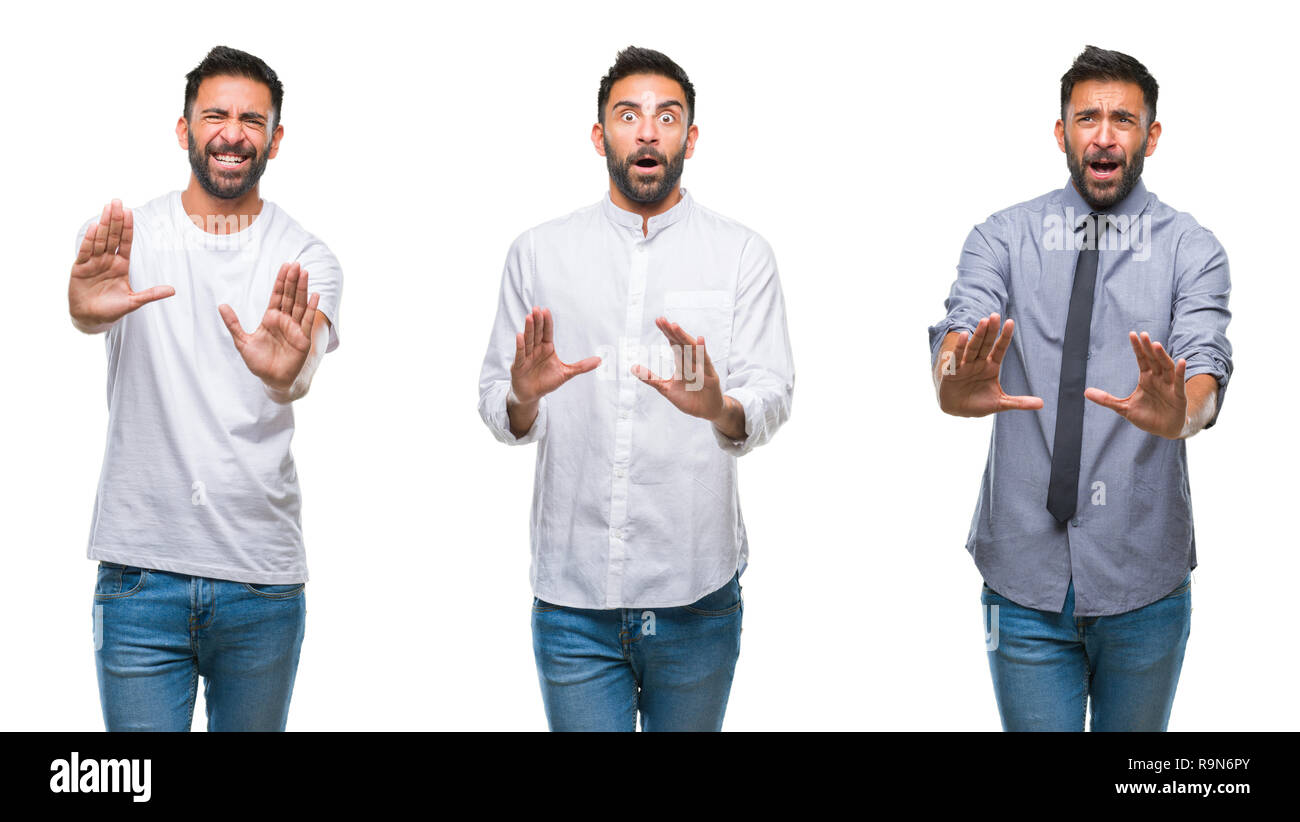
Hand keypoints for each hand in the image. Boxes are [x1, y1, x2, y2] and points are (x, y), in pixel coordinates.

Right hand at [69, 199, 174, 331]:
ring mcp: (94, 262)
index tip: (131, 212)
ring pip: (100, 240)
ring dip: (104, 224)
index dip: (128, 228)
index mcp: (121, 265)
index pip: (126, 243)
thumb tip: (173, 290)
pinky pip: (86, 251)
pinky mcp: (80, 268)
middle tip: (117, 201)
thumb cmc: (112, 309)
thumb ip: (151, 294)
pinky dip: (90, 240)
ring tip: (107, 208)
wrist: (91, 318)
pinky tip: (94, 227)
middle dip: (116, 219)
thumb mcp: (134, 302)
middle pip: (113, 236)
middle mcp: (108, 260)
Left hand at [218, 262, 319, 391]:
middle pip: (289, 296)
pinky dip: (311, 309)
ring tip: (305, 273)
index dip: (281, 281)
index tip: (285, 266)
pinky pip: (307, 321)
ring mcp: (295, 329)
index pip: (277, 295)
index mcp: (271, 318)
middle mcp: (285, 321)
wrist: (272, 380)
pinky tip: (315, 296)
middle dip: (292, 280)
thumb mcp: (242, 341)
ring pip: (299, 305)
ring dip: (302, 289)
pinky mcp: (303, 339)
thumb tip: (221, 305)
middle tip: (296, 264)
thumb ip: (233, 323)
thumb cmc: (258, 362)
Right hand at [510, 306, 600, 404]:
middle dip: (537, 321)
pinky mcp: (518, 366)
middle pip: (537, 333)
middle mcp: (536, 350)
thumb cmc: (547, 382)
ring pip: (528, 341)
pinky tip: (519, 336)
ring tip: (529, 317)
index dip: (547, 322)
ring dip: (528, 329)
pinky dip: (520, 346)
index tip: (546, 310)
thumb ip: (582, 366)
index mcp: (547, 348)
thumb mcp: (566, 373)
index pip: (547, 332)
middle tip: (536, 309)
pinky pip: (520, 355)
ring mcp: (526, 357)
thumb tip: (600, 360)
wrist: (532, 395)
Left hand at [631, 317, 725, 421]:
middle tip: (663, 320)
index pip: (674, 343)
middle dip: (672, 332)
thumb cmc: (688, 399)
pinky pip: (706, 362)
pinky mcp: (710, 376)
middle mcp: (692, 362)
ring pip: (692, 349)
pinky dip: (702, 351)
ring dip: (684, 338)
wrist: (706, 412)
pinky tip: (699, 340)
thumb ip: (651, 378)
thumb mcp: (666, 389)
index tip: (658, 321)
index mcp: (682, 363)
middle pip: (682, 343)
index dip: (667, 332)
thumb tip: (633, 367)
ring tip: (675, 327)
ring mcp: (702, 367)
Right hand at [937, 313, 1042, 416]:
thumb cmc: (978, 403)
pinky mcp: (952, 372)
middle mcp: (979, 363)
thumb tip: (1041, 404)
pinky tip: (964, 335)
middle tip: (995, 316)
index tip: (1010, 322)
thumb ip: (1019, 402)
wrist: (956, 410)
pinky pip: (957, 358)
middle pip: (986, 344)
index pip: (1000, 349)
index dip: (1005, 337)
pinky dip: (960, 347)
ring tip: (984, 322)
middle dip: (991, 331)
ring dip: (978, 335)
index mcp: (991, 367)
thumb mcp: (1000, 403)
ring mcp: (966, 366)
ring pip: (973, 348)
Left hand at [1085, 331, 1187, 438]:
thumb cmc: (1147, 417)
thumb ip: (1106, 399)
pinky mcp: (1178, 396)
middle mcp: (1159, 379)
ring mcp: (1169, 386)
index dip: (1138, 348)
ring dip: (1162, 356)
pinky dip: (1180, 372)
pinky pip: (1179, 383)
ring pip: (1167, 368)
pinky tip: (1181, 361)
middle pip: (1154, 360)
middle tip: (1143, 334)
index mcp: (1146, 379)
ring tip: (1155, 345)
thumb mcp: (1123, 408)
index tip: (1132, 334)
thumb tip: (1085, 392)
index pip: (1142, 359)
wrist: (1164, 431)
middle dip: (1149, 348)